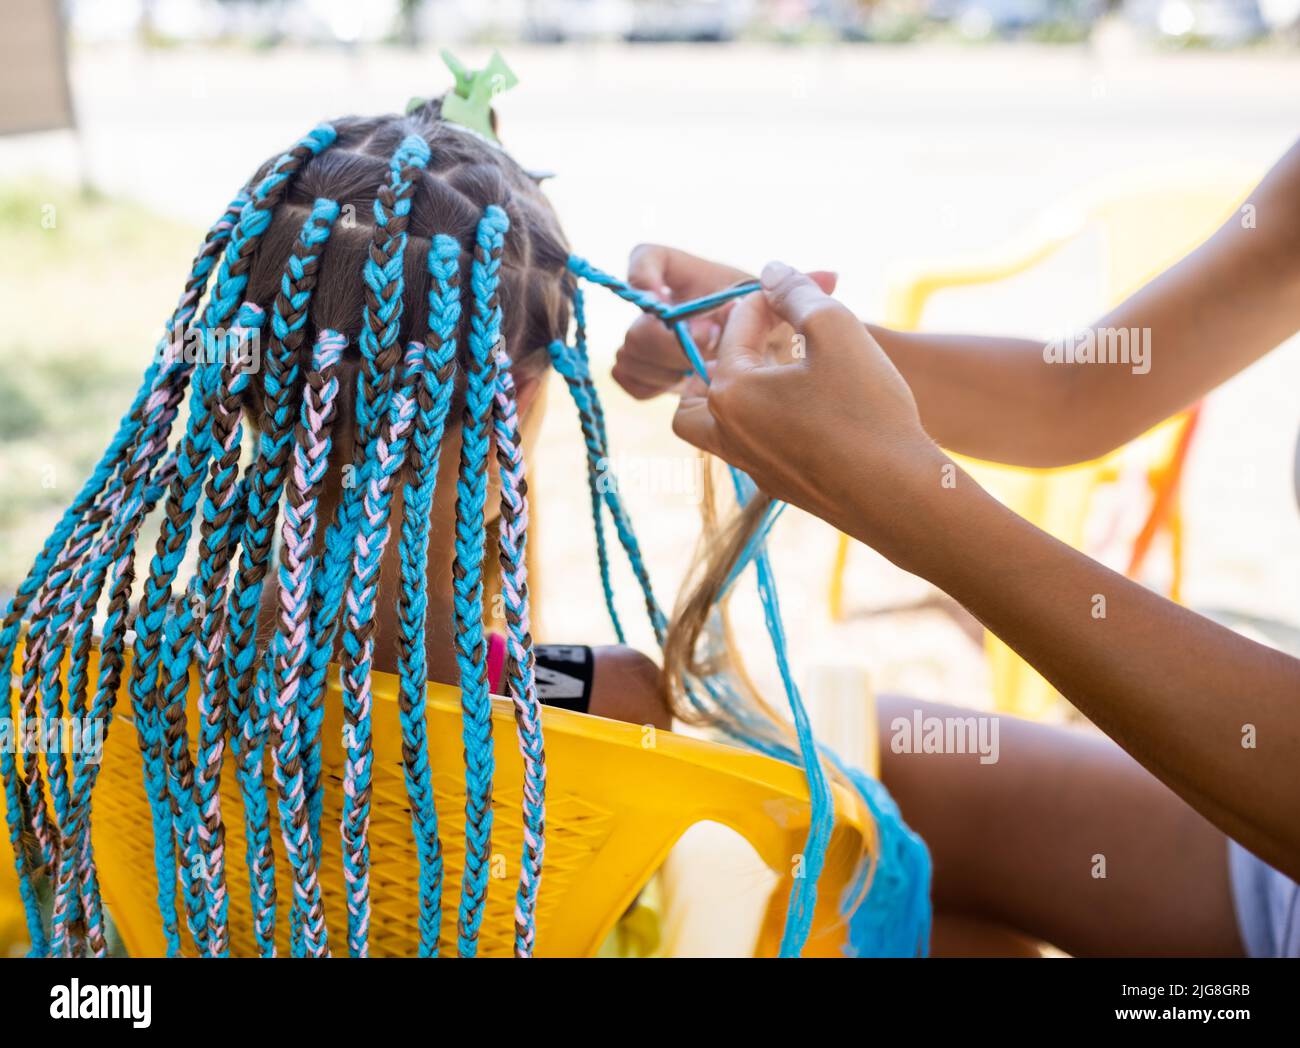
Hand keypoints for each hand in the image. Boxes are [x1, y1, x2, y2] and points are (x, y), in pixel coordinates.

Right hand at [613, 244, 834, 398]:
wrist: (775, 370)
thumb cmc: (782, 332)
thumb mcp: (792, 309)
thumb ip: (806, 292)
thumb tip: (832, 276)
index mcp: (690, 277)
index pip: (646, 257)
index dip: (643, 275)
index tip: (662, 301)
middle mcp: (664, 308)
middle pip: (638, 321)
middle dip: (672, 342)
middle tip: (712, 347)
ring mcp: (651, 344)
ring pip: (629, 354)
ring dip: (667, 368)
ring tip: (710, 373)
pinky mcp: (647, 375)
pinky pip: (628, 380)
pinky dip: (654, 387)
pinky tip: (691, 391)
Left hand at [671, 261, 941, 548]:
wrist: (898, 496)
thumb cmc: (867, 410)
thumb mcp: (837, 330)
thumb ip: (798, 294)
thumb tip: (772, 272)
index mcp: (731, 390)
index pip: (738, 326)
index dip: (770, 298)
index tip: (801, 289)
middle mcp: (727, 433)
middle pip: (696, 390)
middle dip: (721, 357)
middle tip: (763, 341)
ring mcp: (749, 466)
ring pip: (713, 427)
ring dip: (732, 396)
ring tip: (774, 376)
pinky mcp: (776, 487)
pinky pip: (748, 449)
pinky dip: (759, 424)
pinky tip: (804, 412)